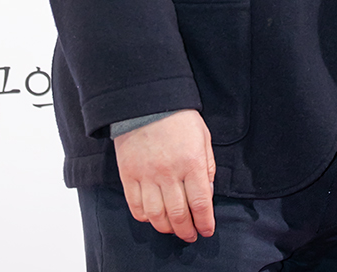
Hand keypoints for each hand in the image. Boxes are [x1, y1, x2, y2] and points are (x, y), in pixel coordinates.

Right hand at [113, 109, 215, 241]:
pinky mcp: (128, 175)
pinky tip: (153, 217)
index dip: (205, 222)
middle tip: (191, 235)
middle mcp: (169, 172)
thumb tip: (207, 193)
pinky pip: (136, 206)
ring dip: (167, 228)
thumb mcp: (202, 136)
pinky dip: (145, 218)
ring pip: (157, 216)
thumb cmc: (179, 117)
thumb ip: (207, 165)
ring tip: (173, 229)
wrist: (146, 100)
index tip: (207, 230)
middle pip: (178, 215)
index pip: (201, 203)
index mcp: (191, 162)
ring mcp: (146, 175)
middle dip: (187, 231)